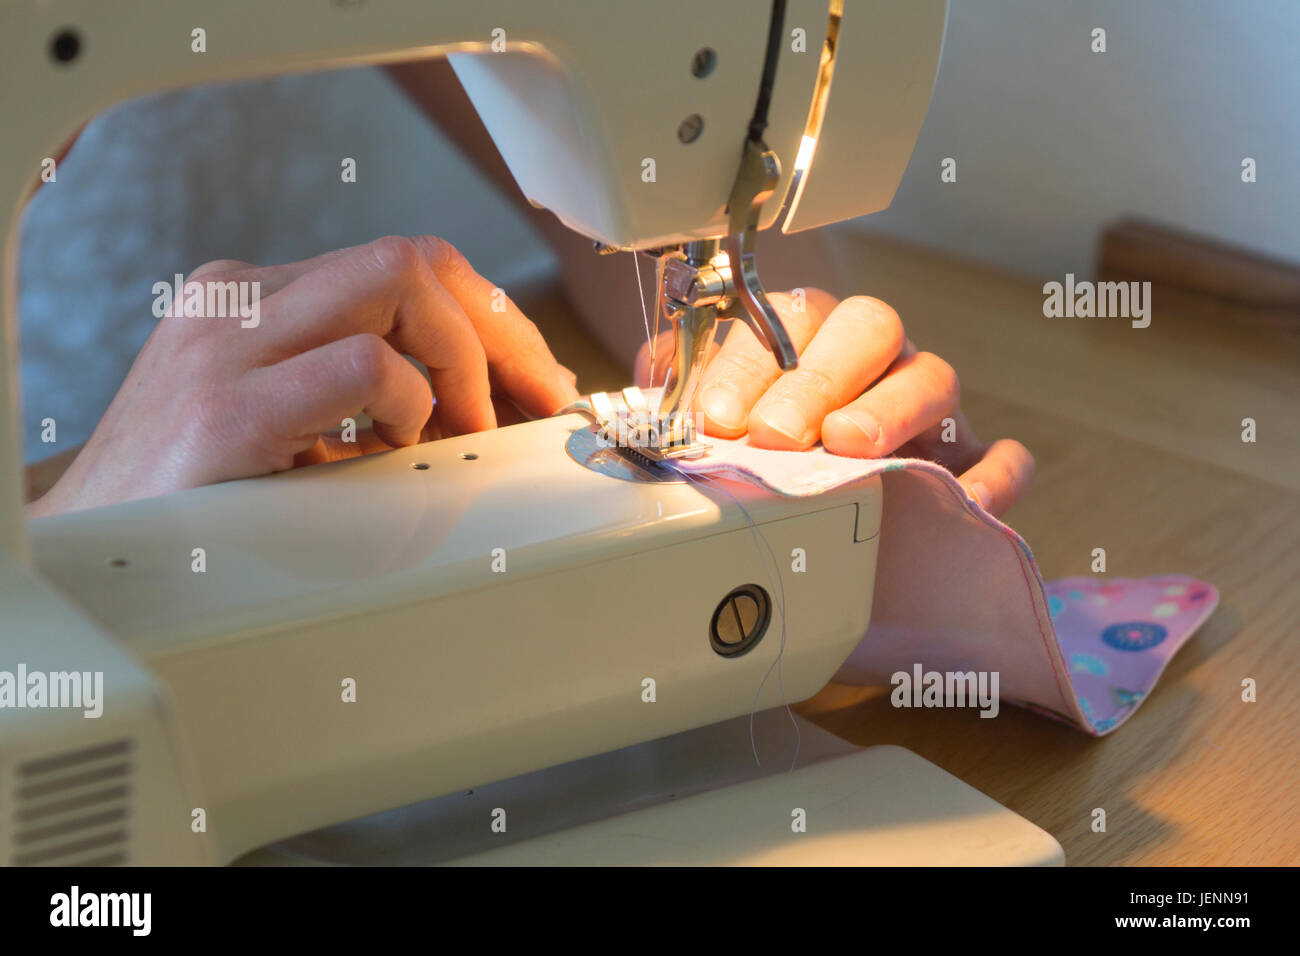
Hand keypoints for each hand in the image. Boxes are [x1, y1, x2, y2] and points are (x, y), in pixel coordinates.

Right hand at [29, 236, 578, 516]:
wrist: (88, 559)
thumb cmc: (203, 500)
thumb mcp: (293, 422)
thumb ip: (369, 391)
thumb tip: (493, 402)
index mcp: (256, 296)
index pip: (402, 265)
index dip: (491, 316)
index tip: (537, 381)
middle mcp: (240, 299)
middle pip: (413, 257)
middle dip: (501, 330)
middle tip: (534, 402)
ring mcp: (228, 345)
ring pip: (396, 280)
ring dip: (462, 363)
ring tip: (458, 431)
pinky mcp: (228, 409)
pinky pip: (362, 366)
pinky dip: (411, 405)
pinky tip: (394, 449)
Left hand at [637, 290, 1033, 516]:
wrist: (811, 562)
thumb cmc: (759, 483)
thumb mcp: (708, 438)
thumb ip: (679, 400)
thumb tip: (646, 389)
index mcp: (806, 343)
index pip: (786, 321)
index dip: (750, 363)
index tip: (716, 418)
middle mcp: (872, 366)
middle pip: (868, 328)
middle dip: (817, 378)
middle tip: (775, 435)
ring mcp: (928, 414)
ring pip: (935, 376)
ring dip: (893, 406)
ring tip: (848, 448)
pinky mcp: (969, 468)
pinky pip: (1004, 456)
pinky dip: (994, 474)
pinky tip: (964, 501)